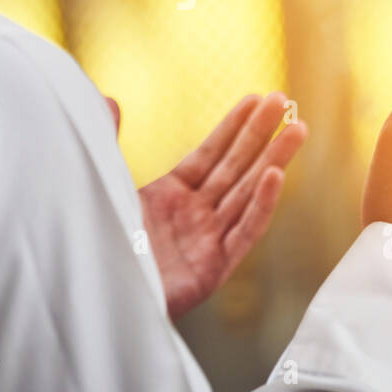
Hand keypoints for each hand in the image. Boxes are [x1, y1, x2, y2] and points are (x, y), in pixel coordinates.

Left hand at [109, 93, 307, 319]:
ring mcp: (206, 241)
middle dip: (262, 134)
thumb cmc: (95, 242)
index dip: (233, 126)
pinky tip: (275, 176)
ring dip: (274, 160)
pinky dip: (260, 206)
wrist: (93, 293)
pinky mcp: (212, 270)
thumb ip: (106, 140)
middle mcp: (193, 214)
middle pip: (236, 167)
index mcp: (169, 195)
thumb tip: (106, 98)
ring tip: (298, 128)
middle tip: (286, 100)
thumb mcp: (100, 182)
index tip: (255, 98)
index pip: (209, 153)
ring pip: (247, 193)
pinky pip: (242, 233)